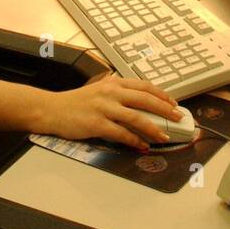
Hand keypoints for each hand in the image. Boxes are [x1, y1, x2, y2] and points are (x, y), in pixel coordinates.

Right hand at [40, 72, 182, 149]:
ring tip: (164, 136)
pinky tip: (142, 145)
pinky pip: (121, 133)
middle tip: (177, 118)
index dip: (162, 95)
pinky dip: (134, 140)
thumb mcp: (99, 90)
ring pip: (136, 117)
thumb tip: (142, 105)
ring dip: (154, 128)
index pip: (144, 86)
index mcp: (113, 83)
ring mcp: (104, 108)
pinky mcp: (97, 124)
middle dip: (165, 110)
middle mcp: (110, 93)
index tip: (174, 103)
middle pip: (145, 99)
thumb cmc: (76, 102)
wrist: (52, 109)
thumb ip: (118, 94)